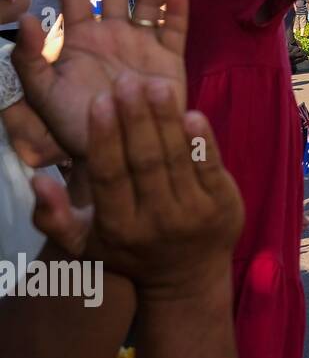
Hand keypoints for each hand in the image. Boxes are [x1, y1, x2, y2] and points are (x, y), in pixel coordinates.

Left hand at [11, 0, 187, 157]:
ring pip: (149, 0)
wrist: (119, 153)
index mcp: (81, 37)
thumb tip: (26, 18)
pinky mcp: (170, 59)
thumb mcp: (43, 95)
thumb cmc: (78, 126)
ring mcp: (144, 44)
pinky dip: (178, 9)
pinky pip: (175, 28)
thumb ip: (31, 59)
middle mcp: (113, 33)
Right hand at [37, 72, 242, 297]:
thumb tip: (36, 180)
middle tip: (127, 80)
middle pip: (145, 162)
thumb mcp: (84, 244)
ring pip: (177, 159)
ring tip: (156, 85)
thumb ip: (53, 216)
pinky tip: (193, 114)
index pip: (109, 176)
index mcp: (118, 227)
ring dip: (167, 120)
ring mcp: (193, 213)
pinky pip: (212, 167)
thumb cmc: (129, 249)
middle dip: (135, 119)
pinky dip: (203, 141)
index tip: (99, 101)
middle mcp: (156, 221)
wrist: (188, 277)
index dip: (104, 138)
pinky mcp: (223, 205)